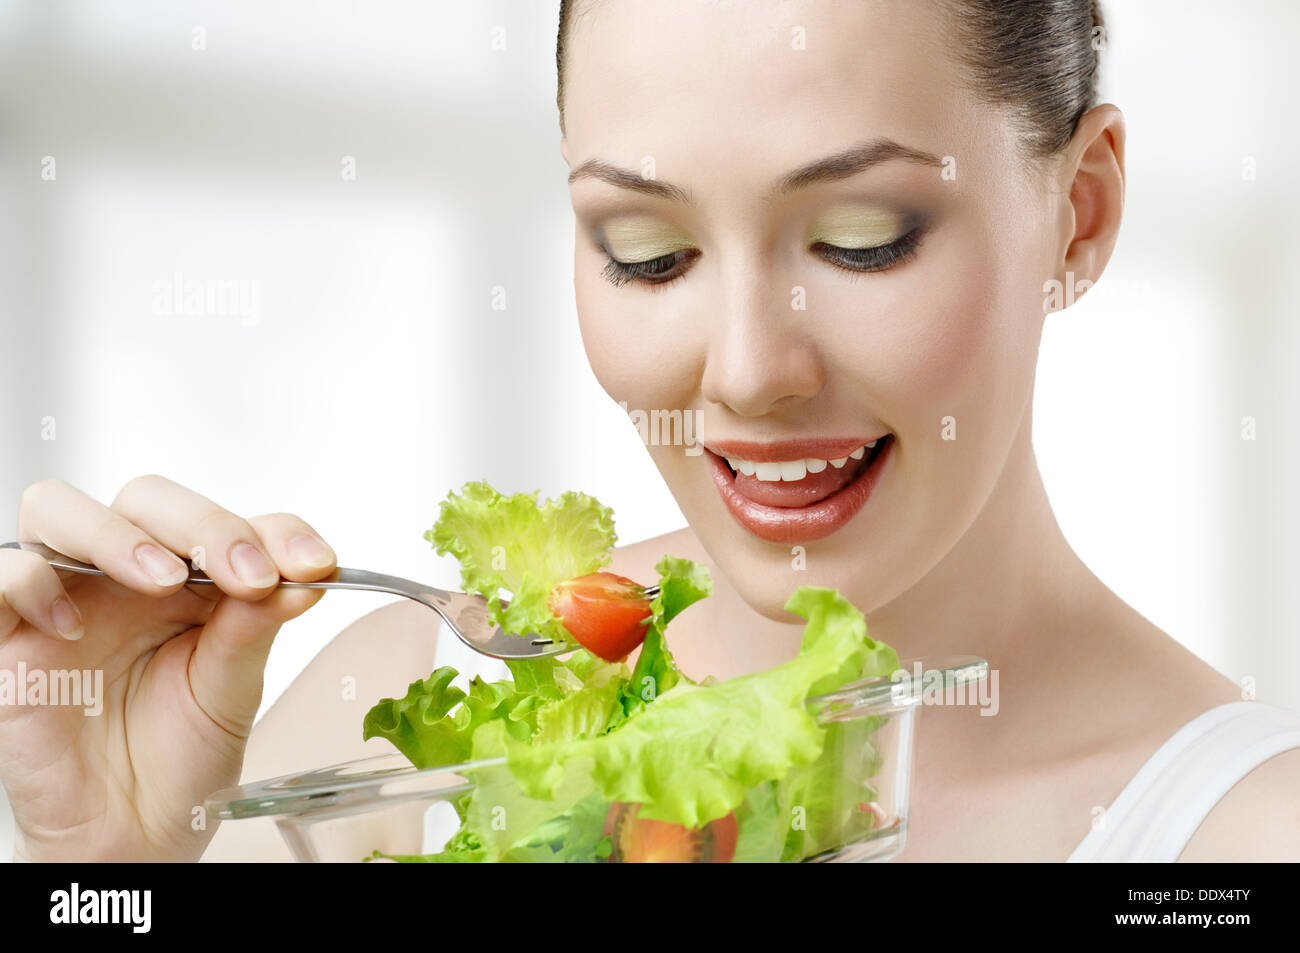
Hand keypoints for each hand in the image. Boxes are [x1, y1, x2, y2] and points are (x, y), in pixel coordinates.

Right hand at [0, 475, 335, 860]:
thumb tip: (305, 575)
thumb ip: (255, 627)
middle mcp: (128, 574)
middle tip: (247, 575)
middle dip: (205, 525)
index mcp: (194, 578)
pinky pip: (1, 574)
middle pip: (149, 499)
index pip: (232, 522)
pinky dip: (32, 582)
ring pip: (60, 508)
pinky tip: (71, 624)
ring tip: (164, 581)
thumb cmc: (182, 758)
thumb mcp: (232, 692)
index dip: (275, 532)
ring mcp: (66, 596)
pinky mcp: (9, 634)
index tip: (315, 564)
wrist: (129, 832)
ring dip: (120, 536)